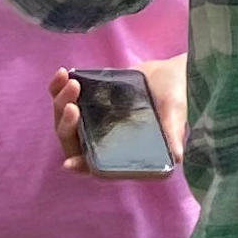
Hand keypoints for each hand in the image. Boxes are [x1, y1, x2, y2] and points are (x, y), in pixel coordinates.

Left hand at [50, 59, 189, 172]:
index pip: (97, 165)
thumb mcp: (176, 112)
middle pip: (73, 140)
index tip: (69, 163)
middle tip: (72, 105)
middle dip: (67, 124)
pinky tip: (62, 72)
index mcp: (122, 150)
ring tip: (71, 82)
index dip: (82, 166)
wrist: (172, 71)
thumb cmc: (178, 95)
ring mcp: (94, 119)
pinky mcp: (89, 99)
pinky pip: (65, 97)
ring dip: (61, 102)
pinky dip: (58, 87)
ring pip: (65, 118)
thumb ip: (172, 133)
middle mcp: (104, 138)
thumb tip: (177, 158)